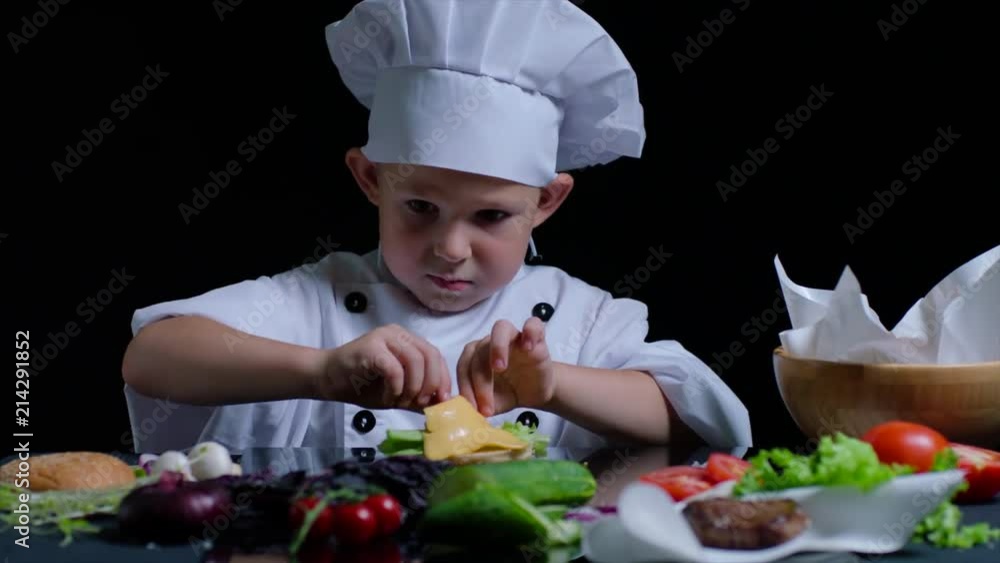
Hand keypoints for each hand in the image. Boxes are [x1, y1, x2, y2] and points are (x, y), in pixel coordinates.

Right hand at [320, 324, 450, 409]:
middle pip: (430, 356)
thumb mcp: (398, 393)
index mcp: (408, 340)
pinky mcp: (370, 347)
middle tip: (419, 403)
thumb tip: (442, 406)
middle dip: (430, 384)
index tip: (441, 401)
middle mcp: (398, 334)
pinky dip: (395, 387)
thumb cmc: (362, 386)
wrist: (328, 380)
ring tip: (400, 401)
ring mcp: (384, 337)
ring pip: (415, 361)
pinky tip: (386, 398)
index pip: (436, 355)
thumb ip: (418, 396)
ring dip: (412, 388)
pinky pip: (394, 369)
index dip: (443, 379)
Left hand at [457, 317, 554, 416]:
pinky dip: (530, 331)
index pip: (464, 365)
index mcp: (476, 356)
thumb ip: (477, 404)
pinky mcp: (536, 338)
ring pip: (500, 328)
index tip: (473, 407)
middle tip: (487, 405)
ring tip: (500, 368)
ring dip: (497, 347)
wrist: (536, 392)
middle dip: (481, 381)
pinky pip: (533, 324)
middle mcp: (491, 343)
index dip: (465, 386)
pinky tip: (528, 347)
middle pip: (480, 352)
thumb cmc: (509, 393)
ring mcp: (513, 337)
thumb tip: (464, 412)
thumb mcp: (491, 404)